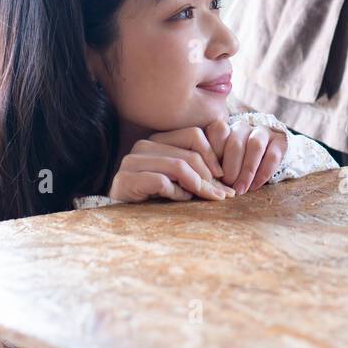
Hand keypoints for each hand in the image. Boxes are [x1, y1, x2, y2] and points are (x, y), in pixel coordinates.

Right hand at [107, 126, 235, 201]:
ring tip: (204, 198)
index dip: (213, 155)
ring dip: (197, 185)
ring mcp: (132, 161)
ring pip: (178, 166)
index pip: (194, 135)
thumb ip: (196, 169)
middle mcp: (144, 145)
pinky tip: (180, 199)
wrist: (120, 213)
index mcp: (158, 139)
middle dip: (210, 177)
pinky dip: (176, 193)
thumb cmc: (154, 195)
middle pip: (190, 154)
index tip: (223, 177)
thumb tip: (227, 178)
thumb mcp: (178, 178)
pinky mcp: (125, 179)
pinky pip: (162, 182)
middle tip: (221, 195)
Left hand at [204, 117, 287, 195]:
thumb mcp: (219, 160)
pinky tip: (255, 186)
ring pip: (255, 146)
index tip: (212, 174)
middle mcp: (243, 127)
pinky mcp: (280, 141)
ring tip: (241, 189)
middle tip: (227, 185)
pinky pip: (272, 156)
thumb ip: (210, 164)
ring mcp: (262, 132)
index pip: (218, 131)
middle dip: (231, 167)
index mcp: (226, 128)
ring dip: (247, 170)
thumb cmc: (234, 162)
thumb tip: (200, 179)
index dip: (214, 153)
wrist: (265, 154)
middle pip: (236, 142)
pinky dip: (263, 173)